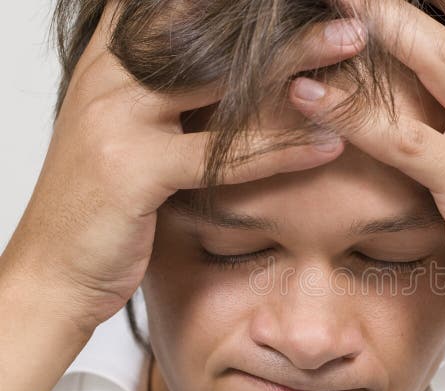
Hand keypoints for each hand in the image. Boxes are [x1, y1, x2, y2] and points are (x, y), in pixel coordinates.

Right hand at [1, 2, 366, 333]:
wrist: (53, 271)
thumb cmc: (103, 204)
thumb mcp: (131, 132)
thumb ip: (170, 95)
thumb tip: (233, 76)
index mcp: (110, 60)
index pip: (178, 6)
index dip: (240, 3)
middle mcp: (110, 76)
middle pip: (208, 31)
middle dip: (280, 17)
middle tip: (343, 9)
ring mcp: (116, 118)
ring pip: (222, 81)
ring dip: (296, 60)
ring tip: (351, 48)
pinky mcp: (131, 168)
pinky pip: (222, 156)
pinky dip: (281, 151)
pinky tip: (329, 143)